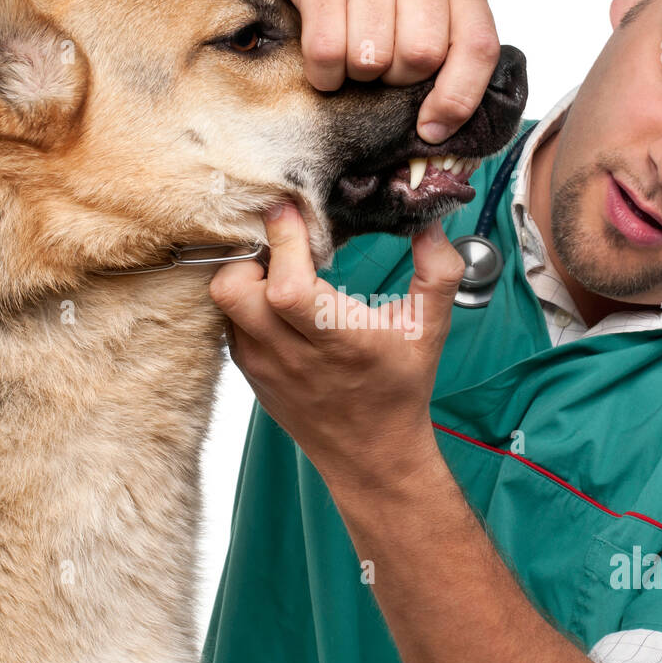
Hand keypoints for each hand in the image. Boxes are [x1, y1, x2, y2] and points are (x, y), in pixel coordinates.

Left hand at [208, 201, 464, 484]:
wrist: (370, 454)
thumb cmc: (400, 388)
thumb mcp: (429, 329)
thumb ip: (438, 272)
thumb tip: (428, 222)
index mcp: (340, 342)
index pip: (288, 287)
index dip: (284, 241)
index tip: (290, 208)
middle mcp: (293, 356)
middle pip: (233, 289)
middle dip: (250, 253)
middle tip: (279, 243)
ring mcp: (264, 366)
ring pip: (224, 304)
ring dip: (244, 274)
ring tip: (277, 267)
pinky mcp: (249, 373)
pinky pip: (228, 323)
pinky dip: (243, 301)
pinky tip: (273, 297)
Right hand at [246, 0, 501, 143]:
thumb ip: (444, 37)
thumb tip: (446, 120)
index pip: (478, 48)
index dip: (458, 100)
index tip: (431, 129)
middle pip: (420, 59)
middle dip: (392, 79)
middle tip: (375, 61)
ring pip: (371, 59)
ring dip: (353, 75)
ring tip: (346, 51)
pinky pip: (327, 51)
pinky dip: (321, 72)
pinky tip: (320, 58)